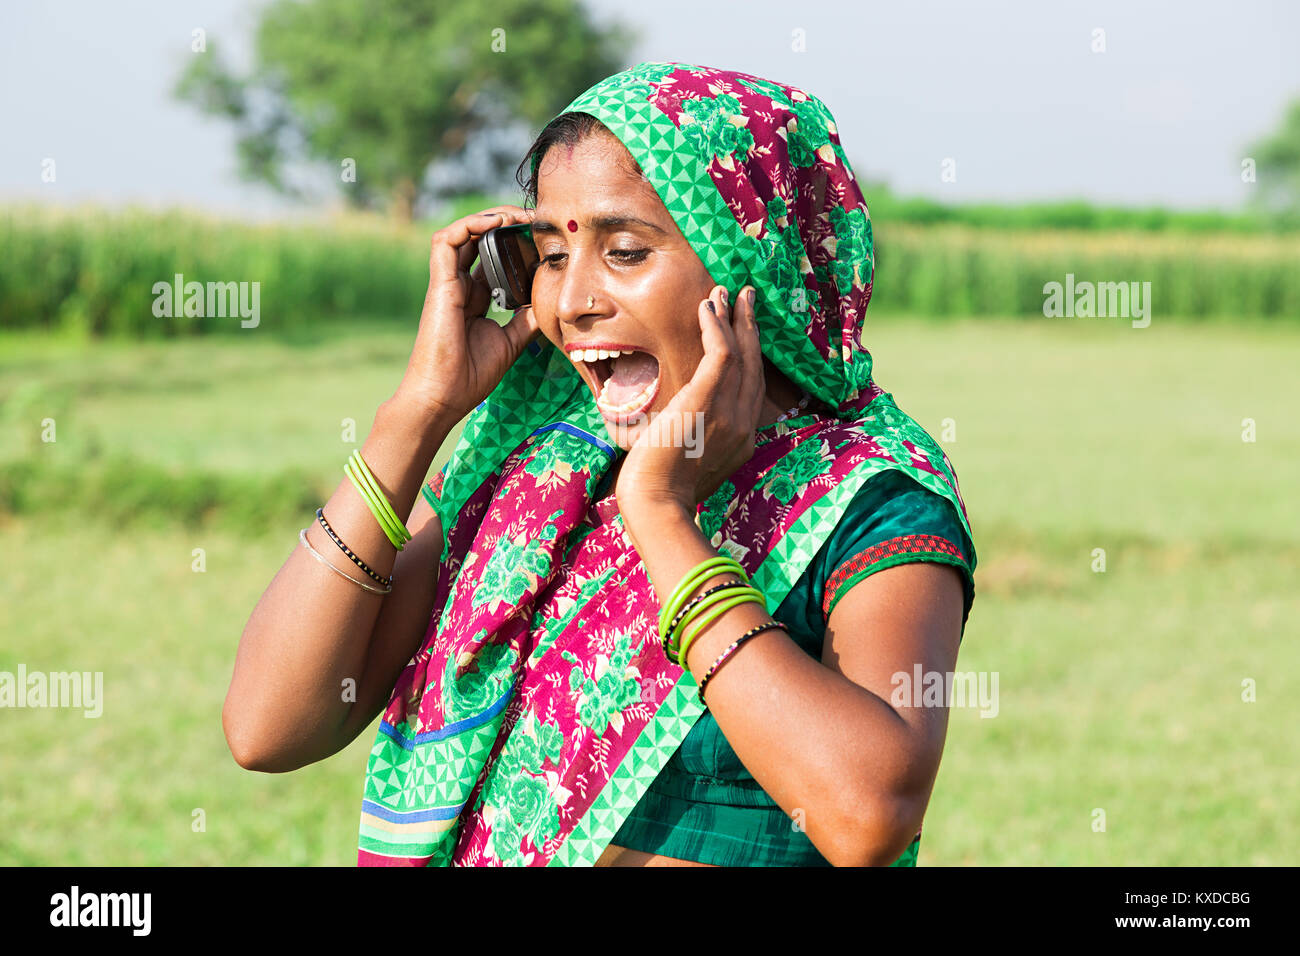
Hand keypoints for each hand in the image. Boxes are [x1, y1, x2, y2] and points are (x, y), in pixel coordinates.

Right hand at [393, 206, 540, 421]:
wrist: (443, 396)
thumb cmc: (470, 376)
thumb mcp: (511, 342)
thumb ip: (525, 319)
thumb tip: (548, 301)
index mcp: (474, 298)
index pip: (492, 258)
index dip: (513, 243)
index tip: (541, 238)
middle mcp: (460, 286)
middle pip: (478, 240)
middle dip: (505, 223)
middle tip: (534, 219)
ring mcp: (447, 284)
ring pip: (462, 233)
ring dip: (489, 217)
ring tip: (517, 215)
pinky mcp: (439, 285)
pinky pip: (446, 242)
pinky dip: (468, 225)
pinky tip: (494, 223)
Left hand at [615, 284, 763, 519]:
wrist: (657, 502)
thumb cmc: (661, 491)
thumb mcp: (689, 464)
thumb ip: (696, 441)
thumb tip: (681, 427)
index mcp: (742, 441)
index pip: (752, 389)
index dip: (750, 356)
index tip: (742, 330)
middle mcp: (743, 424)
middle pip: (754, 365)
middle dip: (750, 328)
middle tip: (747, 297)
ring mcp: (730, 413)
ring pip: (740, 354)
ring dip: (733, 318)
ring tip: (725, 292)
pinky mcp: (708, 400)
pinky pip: (721, 354)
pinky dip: (716, 327)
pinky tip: (708, 308)